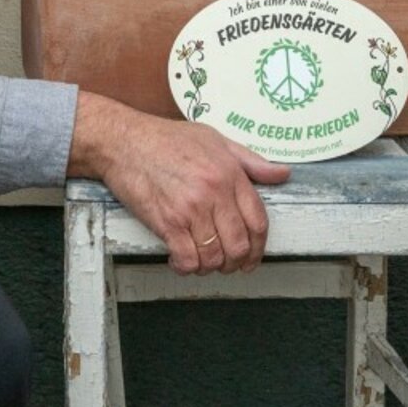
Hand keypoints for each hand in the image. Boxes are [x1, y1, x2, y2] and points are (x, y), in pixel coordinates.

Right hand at [69, 92, 290, 274]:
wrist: (124, 141)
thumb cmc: (167, 139)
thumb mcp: (216, 140)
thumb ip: (251, 161)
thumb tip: (283, 173)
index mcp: (230, 174)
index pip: (258, 221)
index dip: (259, 247)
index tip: (253, 256)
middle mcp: (214, 193)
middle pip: (238, 245)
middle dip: (236, 263)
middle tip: (227, 265)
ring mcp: (190, 209)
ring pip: (214, 257)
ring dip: (211, 267)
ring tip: (204, 262)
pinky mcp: (167, 222)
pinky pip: (187, 259)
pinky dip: (187, 267)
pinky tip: (183, 261)